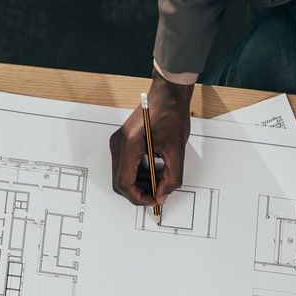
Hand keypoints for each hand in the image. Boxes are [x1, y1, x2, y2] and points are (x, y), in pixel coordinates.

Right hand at [110, 76, 191, 207]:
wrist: (167, 95)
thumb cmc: (172, 115)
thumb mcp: (176, 150)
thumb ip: (171, 177)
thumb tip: (163, 195)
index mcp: (130, 144)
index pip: (124, 183)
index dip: (139, 197)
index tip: (154, 200)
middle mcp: (119, 144)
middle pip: (119, 182)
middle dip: (138, 192)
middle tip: (157, 194)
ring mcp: (118, 142)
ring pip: (121, 175)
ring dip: (139, 183)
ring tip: (159, 180)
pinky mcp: (122, 141)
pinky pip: (124, 165)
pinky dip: (137, 173)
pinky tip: (153, 170)